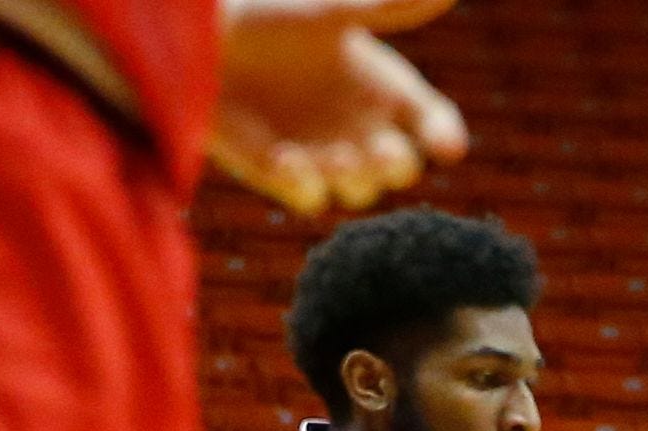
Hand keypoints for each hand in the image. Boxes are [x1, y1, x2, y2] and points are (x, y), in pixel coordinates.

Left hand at [212, 0, 465, 215]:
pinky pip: (308, 195)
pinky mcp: (286, 176)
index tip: (447, 144)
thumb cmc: (268, 16)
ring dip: (355, 178)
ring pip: (359, 188)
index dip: (442, 134)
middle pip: (399, 164)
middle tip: (385, 153)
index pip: (429, 120)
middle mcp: (359, 125)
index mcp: (381, 85)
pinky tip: (284, 157)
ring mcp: (325, 155)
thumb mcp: (333, 10)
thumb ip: (390, 6)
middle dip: (396, 164)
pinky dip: (302, 182)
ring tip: (337, 156)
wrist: (201, 42)